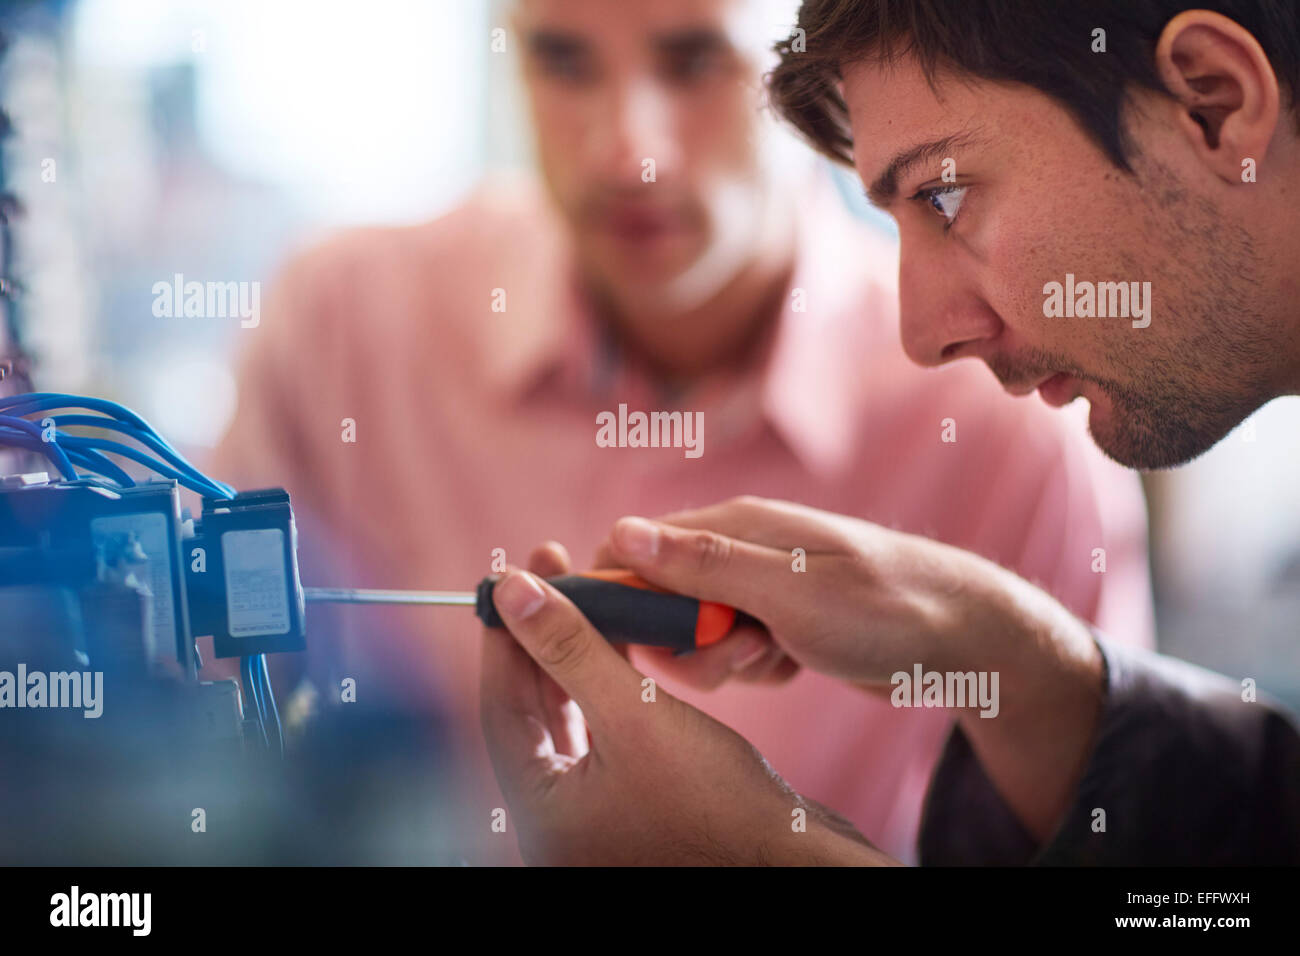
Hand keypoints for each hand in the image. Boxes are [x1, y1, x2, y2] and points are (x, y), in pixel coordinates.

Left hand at [478, 541, 893, 865]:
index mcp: (540, 815)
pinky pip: (603, 733)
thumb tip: (512, 592)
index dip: (507, 636)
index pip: (501, 708)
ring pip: (570, 718)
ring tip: (590, 596)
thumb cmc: (718, 804)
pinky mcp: (633, 806)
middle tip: (554, 570)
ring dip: (577, 656)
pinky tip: (620, 645)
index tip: (513, 575)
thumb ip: (570, 650)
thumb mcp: (635, 716)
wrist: (794, 861)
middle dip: (544, 636)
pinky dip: (607, 686)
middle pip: (532, 710)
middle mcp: (558, 821)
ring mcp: (596, 817)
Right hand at [595, 496, 1105, 841]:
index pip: (634, 546)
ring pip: (698, 635)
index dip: (622, 594)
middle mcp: (740, 549)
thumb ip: (703, 565)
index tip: (639, 640)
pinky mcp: (779, 622)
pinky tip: (796, 663)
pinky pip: (735, 654)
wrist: (965, 639)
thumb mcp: (788, 591)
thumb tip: (621, 533)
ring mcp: (760, 587)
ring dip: (726, 661)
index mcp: (733, 525)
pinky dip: (757, 669)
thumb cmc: (883, 608)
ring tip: (777, 655)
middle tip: (742, 652)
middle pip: (662, 600)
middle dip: (686, 642)